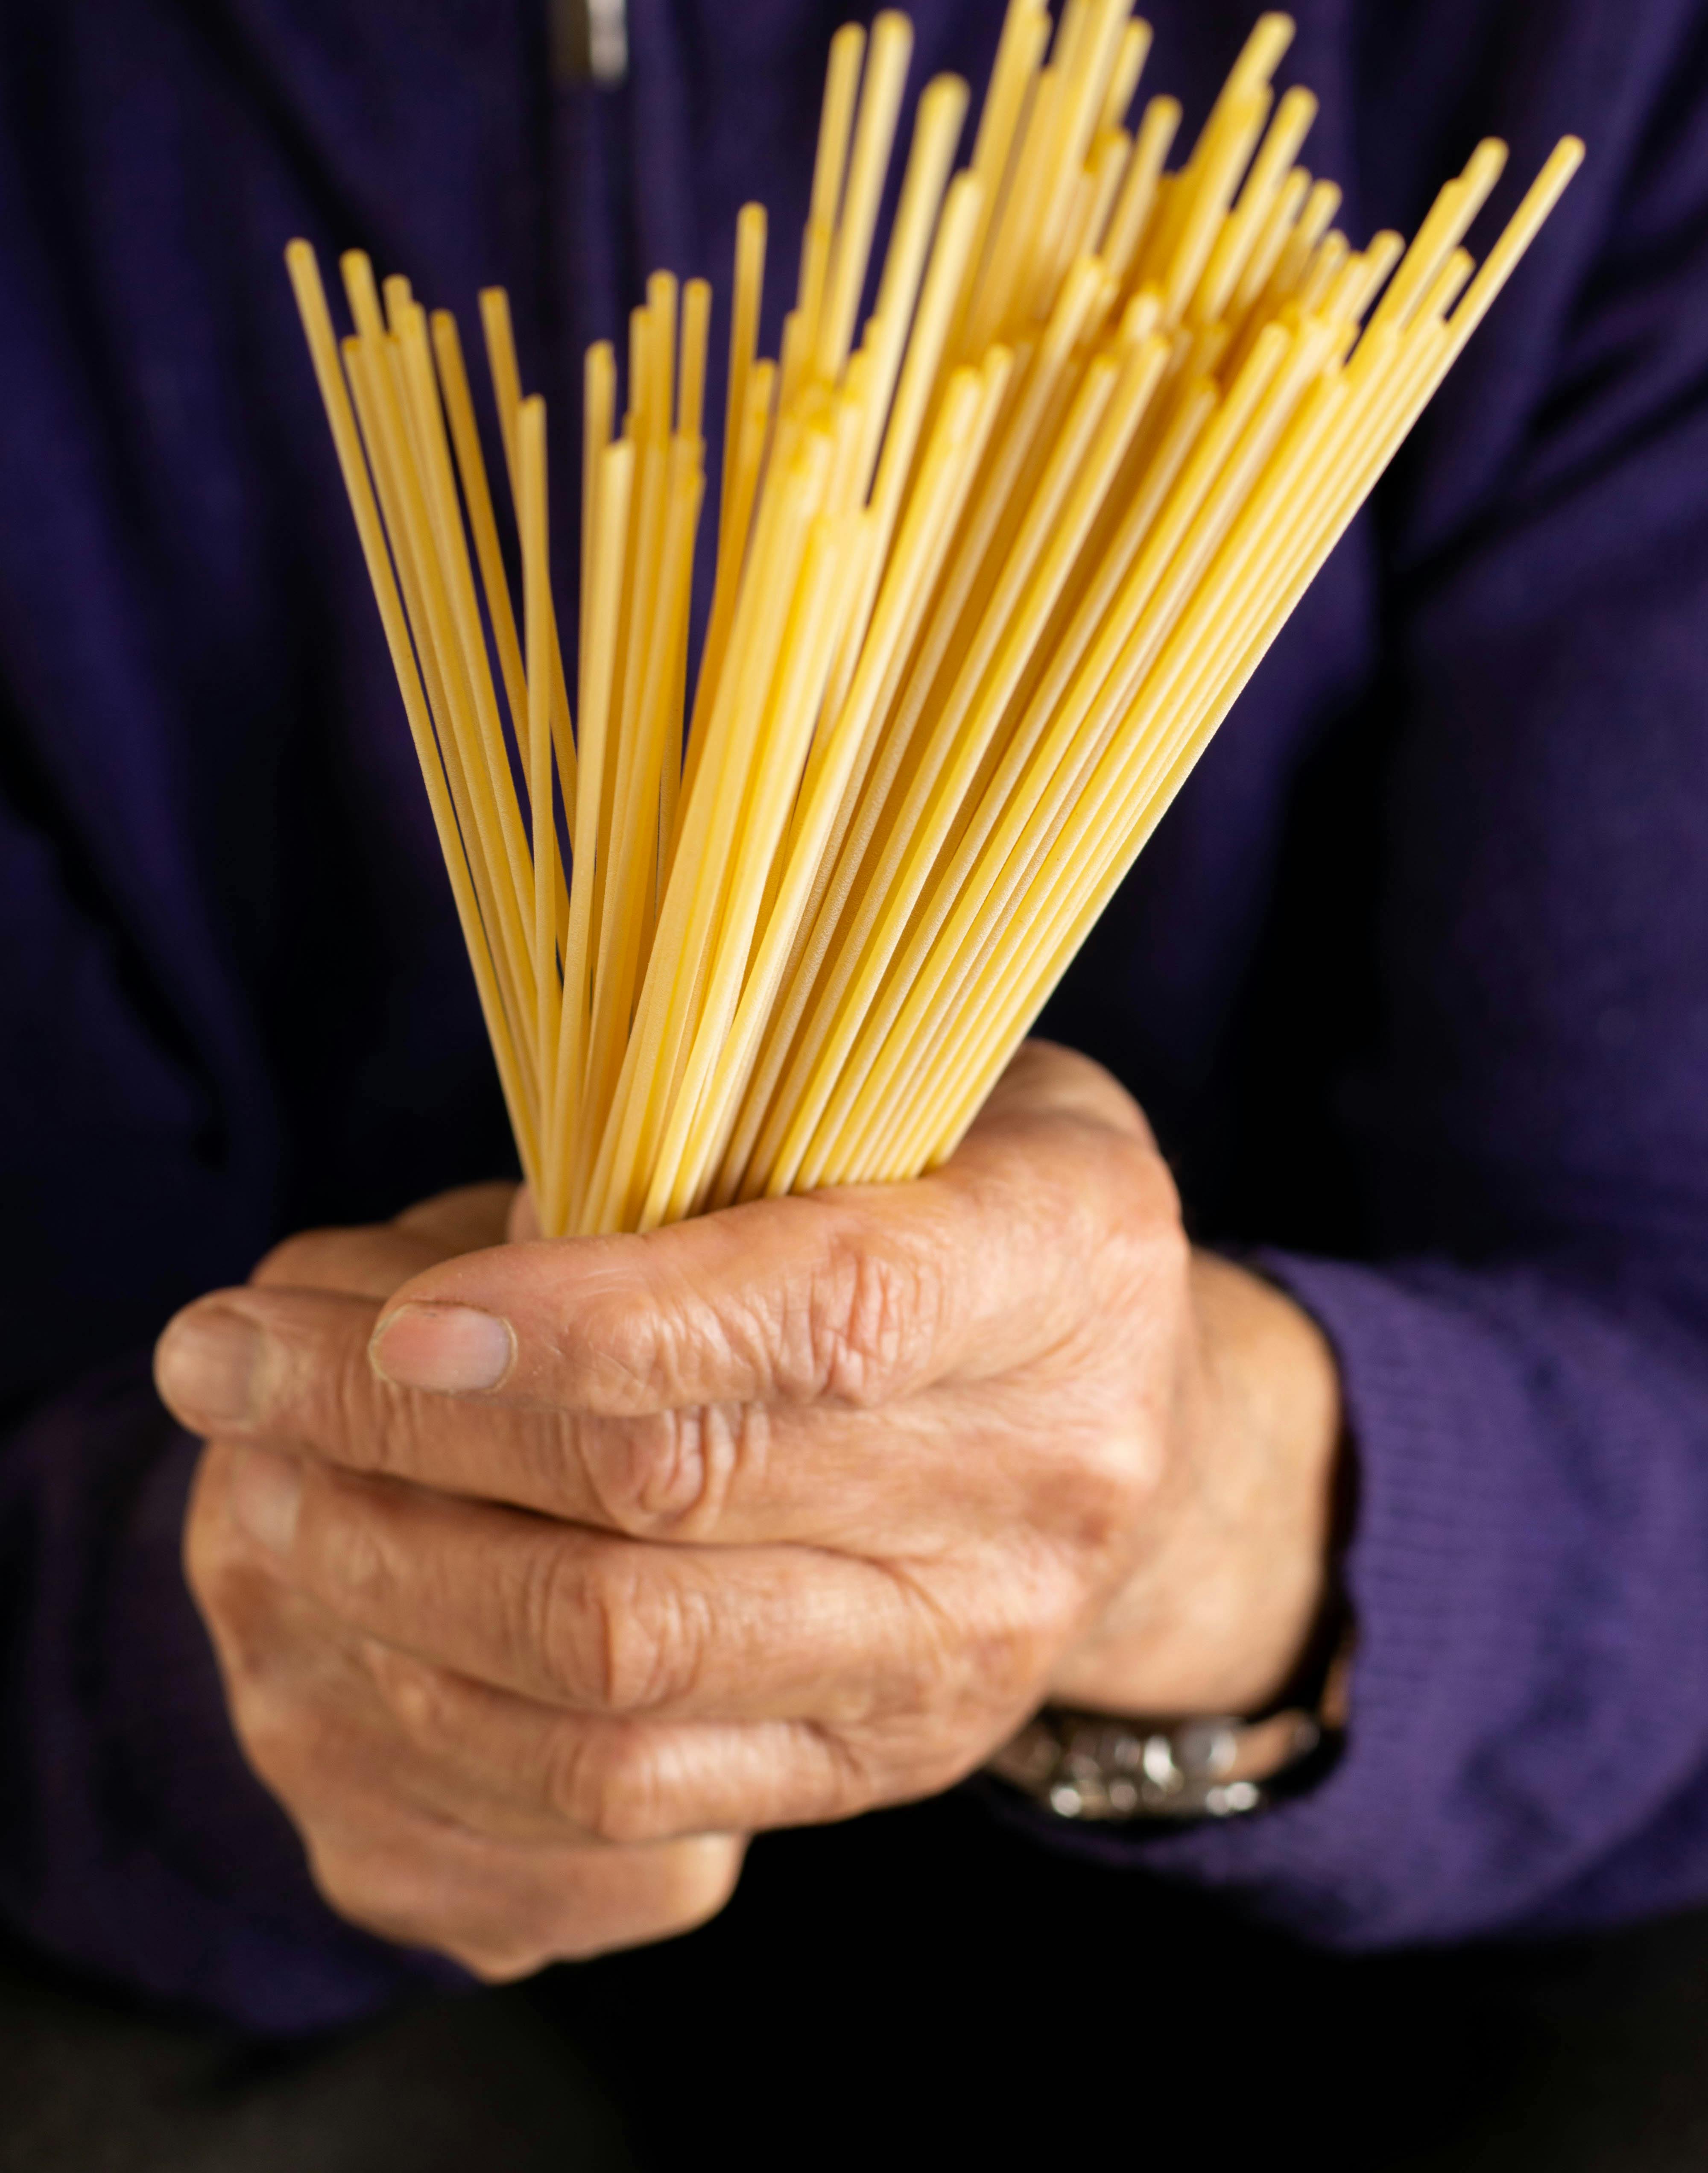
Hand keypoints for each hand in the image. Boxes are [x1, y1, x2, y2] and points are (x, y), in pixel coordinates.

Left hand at [155, 1042, 1341, 1978]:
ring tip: (256, 1478)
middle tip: (225, 1358)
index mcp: (1063, 1265)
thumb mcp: (908, 1081)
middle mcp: (1039, 1482)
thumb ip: (732, 1130)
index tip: (395, 1307)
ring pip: (622, 1664)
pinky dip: (454, 1705)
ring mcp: (960, 1651)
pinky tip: (354, 1606)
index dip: (599, 1319)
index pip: (823, 1315)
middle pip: (677, 1492)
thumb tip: (478, 1242)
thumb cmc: (978, 1185)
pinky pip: (631, 1785)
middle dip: (406, 1424)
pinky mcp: (877, 1764)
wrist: (1132, 1414)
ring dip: (395, 1574)